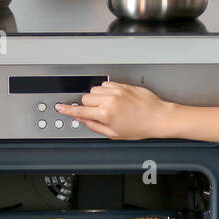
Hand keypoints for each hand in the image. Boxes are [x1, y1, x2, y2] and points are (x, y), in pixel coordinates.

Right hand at [54, 81, 174, 140]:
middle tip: (96, 112)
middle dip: (87, 106)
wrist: (158, 117)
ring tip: (107, 105)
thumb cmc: (140, 127)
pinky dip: (105, 90)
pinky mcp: (123, 85)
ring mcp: (116, 91)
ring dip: (96, 97)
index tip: (60, 107)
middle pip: (85, 98)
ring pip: (94, 90)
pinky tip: (113, 98)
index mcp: (106, 115)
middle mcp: (110, 101)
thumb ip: (95, 126)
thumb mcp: (114, 134)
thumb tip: (84, 120)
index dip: (68, 110)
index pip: (80, 111)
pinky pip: (106, 84)